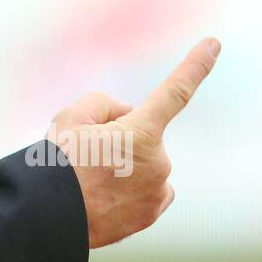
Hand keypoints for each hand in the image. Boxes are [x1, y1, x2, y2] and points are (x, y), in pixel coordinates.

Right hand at [45, 38, 220, 248]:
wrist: (47, 216)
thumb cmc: (57, 163)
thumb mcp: (72, 117)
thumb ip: (105, 105)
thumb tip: (125, 118)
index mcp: (141, 132)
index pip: (176, 91)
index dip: (196, 65)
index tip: (214, 44)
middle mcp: (158, 162)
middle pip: (143, 137)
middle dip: (122, 138)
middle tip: (85, 155)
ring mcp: (156, 192)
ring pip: (145, 166)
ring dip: (125, 166)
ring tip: (89, 180)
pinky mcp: (150, 215)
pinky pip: (146, 192)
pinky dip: (129, 190)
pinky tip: (102, 196)